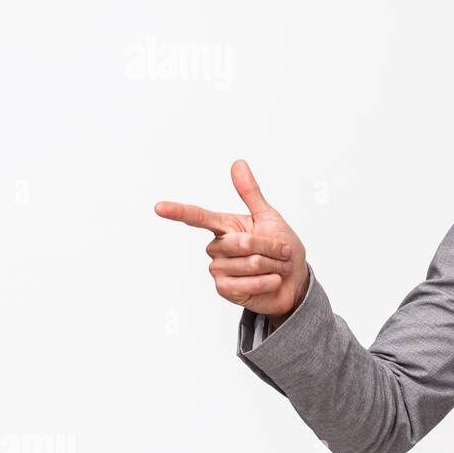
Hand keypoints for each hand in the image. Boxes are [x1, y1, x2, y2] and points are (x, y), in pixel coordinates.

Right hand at [154, 159, 308, 319]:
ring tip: (276, 267)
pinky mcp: (225, 289)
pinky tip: (272, 281)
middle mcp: (217, 248)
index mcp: (225, 227)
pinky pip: (246, 284)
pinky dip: (267, 281)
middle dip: (270, 247)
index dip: (178, 211)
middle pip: (241, 243)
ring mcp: (219, 270)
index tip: (159, 207)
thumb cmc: (282, 248)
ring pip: (247, 263)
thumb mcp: (269, 217)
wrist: (295, 280)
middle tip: (282, 252)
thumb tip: (238, 163)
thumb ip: (251, 193)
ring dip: (272, 264)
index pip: (197, 217)